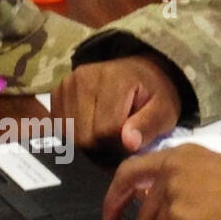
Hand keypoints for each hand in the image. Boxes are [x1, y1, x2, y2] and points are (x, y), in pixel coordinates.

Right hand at [52, 54, 182, 154]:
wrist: (139, 73)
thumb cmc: (153, 94)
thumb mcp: (164, 110)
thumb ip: (148, 126)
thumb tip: (129, 144)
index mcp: (116, 80)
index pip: (107, 131)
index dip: (120, 145)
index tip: (132, 139)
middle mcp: (85, 78)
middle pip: (84, 137)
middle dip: (103, 145)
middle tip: (120, 136)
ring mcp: (67, 84)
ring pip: (68, 136)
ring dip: (88, 141)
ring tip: (107, 130)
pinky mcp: (56, 92)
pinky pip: (59, 128)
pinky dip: (75, 133)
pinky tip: (91, 124)